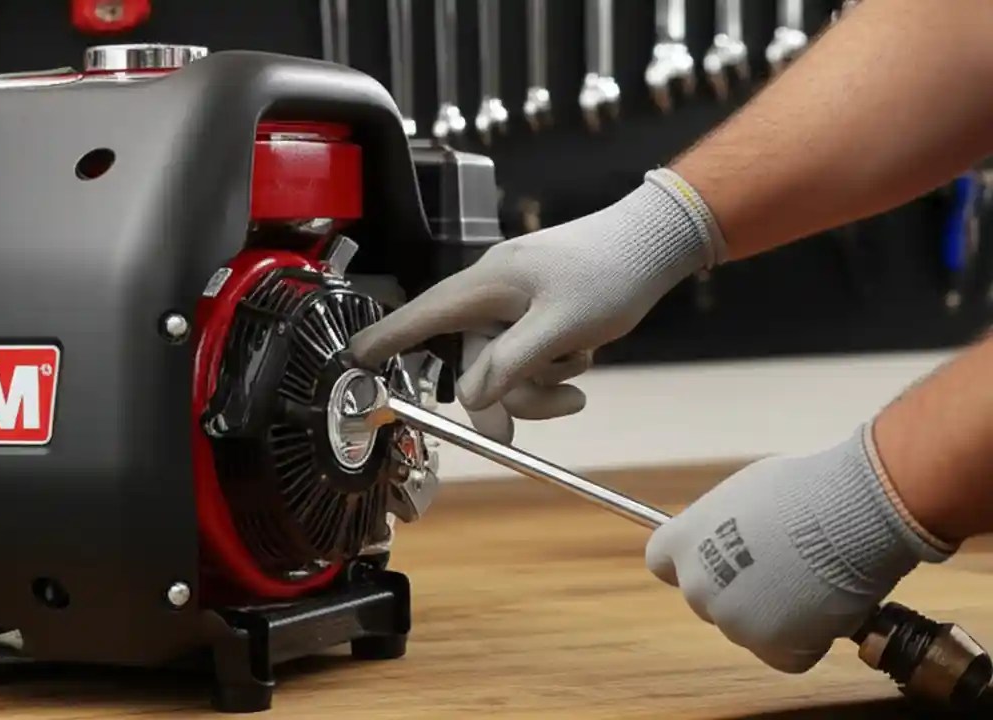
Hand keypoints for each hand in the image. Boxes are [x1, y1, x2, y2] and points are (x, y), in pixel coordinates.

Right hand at [350, 169, 722, 441]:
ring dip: (540, 382)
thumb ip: (512, 363)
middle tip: (508, 440)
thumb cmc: (610, 274)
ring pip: (507, 363)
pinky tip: (586, 349)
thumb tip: (471, 398)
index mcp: (486, 285)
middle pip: (474, 360)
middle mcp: (493, 293)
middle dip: (502, 397)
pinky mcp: (539, 310)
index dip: (386, 338)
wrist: (657, 242)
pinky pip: (532, 354)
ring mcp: (516, 303)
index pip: (423, 315)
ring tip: (581, 376)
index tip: (353, 359)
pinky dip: (556, 366)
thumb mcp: (562, 327)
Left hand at [645, 425, 953, 673]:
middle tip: (782, 571)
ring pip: (750, 629)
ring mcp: (732, 620)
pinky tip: (826, 608)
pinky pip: (788, 654)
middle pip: (708, 600)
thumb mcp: (744, 493)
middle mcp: (697, 585)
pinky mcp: (773, 647)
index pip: (663, 563)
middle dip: (740, 591)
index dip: (692, 562)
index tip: (718, 559)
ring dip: (777, 616)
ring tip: (813, 581)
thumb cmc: (802, 490)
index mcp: (682, 541)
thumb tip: (738, 533)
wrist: (845, 514)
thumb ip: (725, 523)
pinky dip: (808, 640)